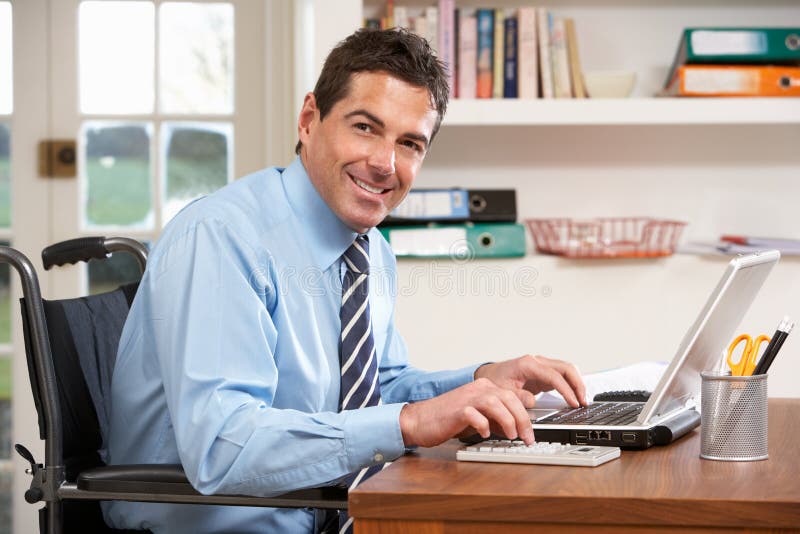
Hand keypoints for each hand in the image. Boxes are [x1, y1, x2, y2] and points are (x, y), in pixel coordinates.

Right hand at [399, 378, 534, 447]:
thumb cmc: (447, 419)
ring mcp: (466, 398)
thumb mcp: (478, 417)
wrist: (419, 420)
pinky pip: (475, 415)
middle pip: (508, 398)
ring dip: (508, 421)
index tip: (531, 432)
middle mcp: (477, 389)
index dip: (526, 414)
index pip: (512, 395)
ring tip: (511, 436)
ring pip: (495, 403)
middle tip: (527, 437)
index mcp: (483, 388)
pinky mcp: (456, 411)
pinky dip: (484, 425)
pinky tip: (485, 434)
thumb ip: (496, 419)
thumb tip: (517, 428)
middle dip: (522, 419)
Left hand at [473, 355, 586, 407]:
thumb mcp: (503, 392)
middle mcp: (537, 362)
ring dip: (577, 384)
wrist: (490, 376)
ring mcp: (542, 366)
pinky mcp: (544, 373)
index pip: (554, 375)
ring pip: (567, 370)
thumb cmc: (495, 381)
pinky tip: (574, 397)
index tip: (573, 403)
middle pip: (566, 368)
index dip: (566, 390)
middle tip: (582, 402)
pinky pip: (563, 376)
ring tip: (582, 401)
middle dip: (578, 385)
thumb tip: (532, 401)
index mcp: (528, 364)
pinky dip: (571, 385)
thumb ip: (517, 396)